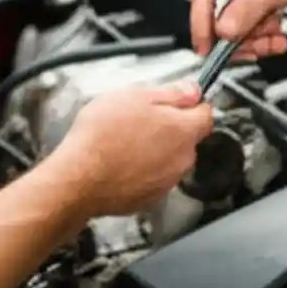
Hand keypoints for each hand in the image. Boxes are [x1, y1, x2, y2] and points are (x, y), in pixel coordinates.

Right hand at [51, 82, 213, 217]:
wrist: (80, 177)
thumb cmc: (102, 135)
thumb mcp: (133, 97)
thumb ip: (170, 93)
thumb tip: (192, 90)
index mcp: (183, 130)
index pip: (206, 114)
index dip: (191, 104)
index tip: (176, 101)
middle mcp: (183, 159)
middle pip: (186, 138)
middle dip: (168, 129)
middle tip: (137, 121)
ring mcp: (168, 181)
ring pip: (169, 159)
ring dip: (154, 151)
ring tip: (122, 143)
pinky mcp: (151, 198)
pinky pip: (152, 179)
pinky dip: (141, 171)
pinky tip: (118, 163)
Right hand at [184, 0, 286, 58]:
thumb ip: (247, 10)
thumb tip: (223, 33)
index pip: (200, 12)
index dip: (207, 38)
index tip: (212, 57)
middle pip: (212, 25)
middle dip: (245, 38)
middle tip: (272, 40)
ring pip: (221, 27)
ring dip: (251, 35)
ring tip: (274, 28)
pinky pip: (225, 22)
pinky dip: (247, 28)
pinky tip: (265, 23)